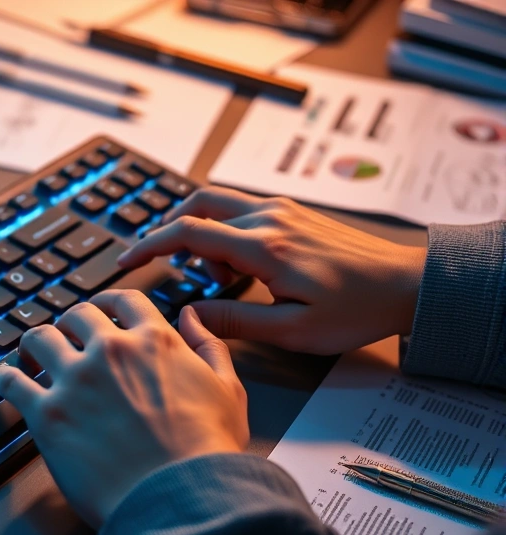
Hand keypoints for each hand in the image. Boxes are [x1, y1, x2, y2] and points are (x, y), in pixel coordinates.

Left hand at [0, 290, 247, 528]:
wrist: (180, 499)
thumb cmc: (207, 454)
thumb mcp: (228, 390)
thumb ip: (208, 346)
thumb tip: (191, 318)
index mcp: (154, 341)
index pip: (122, 301)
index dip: (107, 303)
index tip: (99, 311)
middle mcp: (110, 351)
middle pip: (75, 316)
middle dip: (69, 326)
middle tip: (65, 339)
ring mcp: (75, 380)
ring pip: (38, 339)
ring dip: (33, 345)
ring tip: (30, 357)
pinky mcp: (47, 414)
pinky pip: (10, 381)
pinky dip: (2, 377)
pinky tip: (2, 381)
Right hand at [117, 187, 426, 354]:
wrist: (406, 284)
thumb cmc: (356, 309)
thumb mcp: (292, 330)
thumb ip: (234, 321)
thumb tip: (190, 314)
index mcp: (263, 247)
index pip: (188, 232)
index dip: (149, 245)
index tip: (127, 261)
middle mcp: (269, 218)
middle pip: (197, 203)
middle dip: (170, 231)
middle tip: (162, 262)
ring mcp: (282, 210)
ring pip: (219, 203)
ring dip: (200, 231)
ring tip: (214, 276)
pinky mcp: (292, 213)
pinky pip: (242, 210)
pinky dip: (224, 230)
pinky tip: (238, 266)